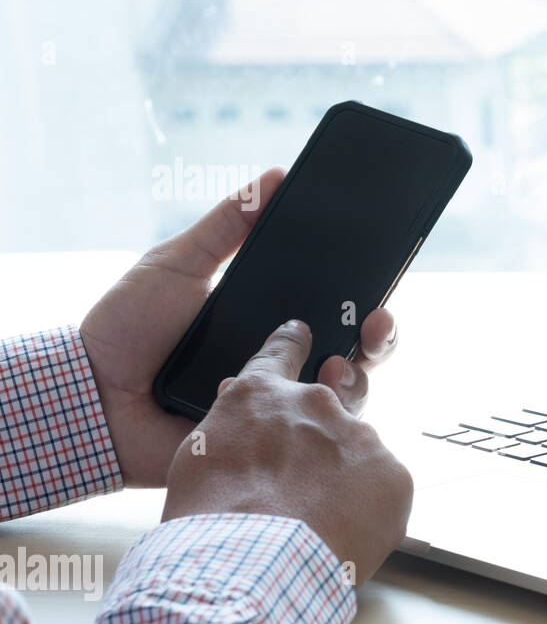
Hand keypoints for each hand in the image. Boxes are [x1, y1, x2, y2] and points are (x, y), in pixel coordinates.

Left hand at [81, 169, 399, 486]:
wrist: (88, 399)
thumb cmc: (126, 331)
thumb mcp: (177, 264)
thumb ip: (226, 225)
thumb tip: (274, 177)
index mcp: (269, 325)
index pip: (334, 311)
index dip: (366, 300)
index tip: (380, 288)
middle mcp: (281, 365)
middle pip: (353, 353)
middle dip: (378, 338)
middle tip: (377, 323)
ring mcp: (275, 409)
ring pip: (342, 398)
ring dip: (354, 377)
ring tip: (336, 364)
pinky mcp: (261, 446)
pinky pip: (304, 438)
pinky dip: (314, 419)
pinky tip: (305, 400)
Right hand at [162, 321, 412, 584]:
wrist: (251, 567)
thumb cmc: (210, 526)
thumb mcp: (196, 462)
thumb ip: (231, 435)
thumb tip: (244, 435)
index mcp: (259, 397)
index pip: (279, 356)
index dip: (291, 345)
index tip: (300, 334)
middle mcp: (315, 405)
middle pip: (328, 414)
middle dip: (319, 444)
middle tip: (300, 489)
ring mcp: (359, 437)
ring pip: (358, 456)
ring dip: (344, 483)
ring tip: (317, 526)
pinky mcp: (393, 474)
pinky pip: (385, 491)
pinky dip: (369, 512)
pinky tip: (343, 536)